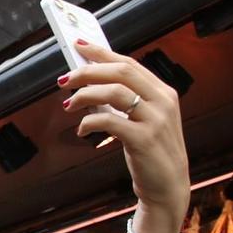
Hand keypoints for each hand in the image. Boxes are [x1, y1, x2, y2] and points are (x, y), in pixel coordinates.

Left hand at [63, 41, 189, 232]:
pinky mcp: (144, 139)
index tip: (79, 46)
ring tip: (68, 105)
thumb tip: (89, 85)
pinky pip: (110, 121)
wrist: (168, 186)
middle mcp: (163, 101)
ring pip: (114, 92)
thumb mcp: (143, 121)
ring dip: (85, 95)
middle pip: (121, 72)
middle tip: (64, 80)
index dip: (102, 53)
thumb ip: (124, 102)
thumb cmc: (150, 152)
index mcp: (163, 92)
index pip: (129, 63)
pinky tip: (82, 130)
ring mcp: (156, 120)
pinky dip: (90, 122)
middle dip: (88, 71)